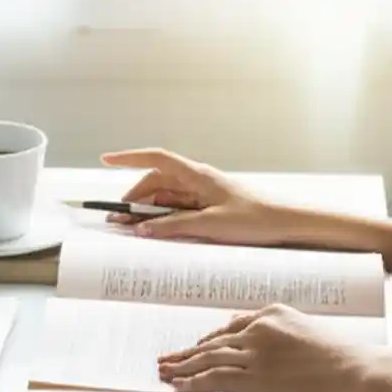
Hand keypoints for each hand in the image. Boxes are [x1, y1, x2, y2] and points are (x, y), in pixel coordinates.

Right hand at [100, 148, 289, 244]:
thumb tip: (142, 229)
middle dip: (134, 199)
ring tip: (133, 231)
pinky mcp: (209, 208)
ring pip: (166, 198)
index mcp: (197, 175)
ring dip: (148, 212)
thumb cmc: (255, 219)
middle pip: (156, 182)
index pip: (156, 159)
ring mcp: (203, 194)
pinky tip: (156, 233)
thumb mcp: (210, 225)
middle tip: (118, 221)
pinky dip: (164, 219)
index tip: (105, 159)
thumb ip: (174, 227)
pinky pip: (179, 210)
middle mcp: (198, 180)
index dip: (128, 157)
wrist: (286, 224)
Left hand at [157, 304, 385, 391]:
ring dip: (182, 366)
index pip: (232, 325)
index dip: (209, 339)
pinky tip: (180, 386)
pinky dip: (193, 382)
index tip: (195, 346)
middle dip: (187, 352)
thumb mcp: (308, 332)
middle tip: (166, 358)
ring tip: (164, 372)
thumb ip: (283, 335)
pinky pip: (215, 378)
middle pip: (213, 341)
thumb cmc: (343, 357)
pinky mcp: (256, 377)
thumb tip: (268, 349)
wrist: (357, 370)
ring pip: (208, 358)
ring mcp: (256, 352)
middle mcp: (260, 328)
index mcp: (273, 313)